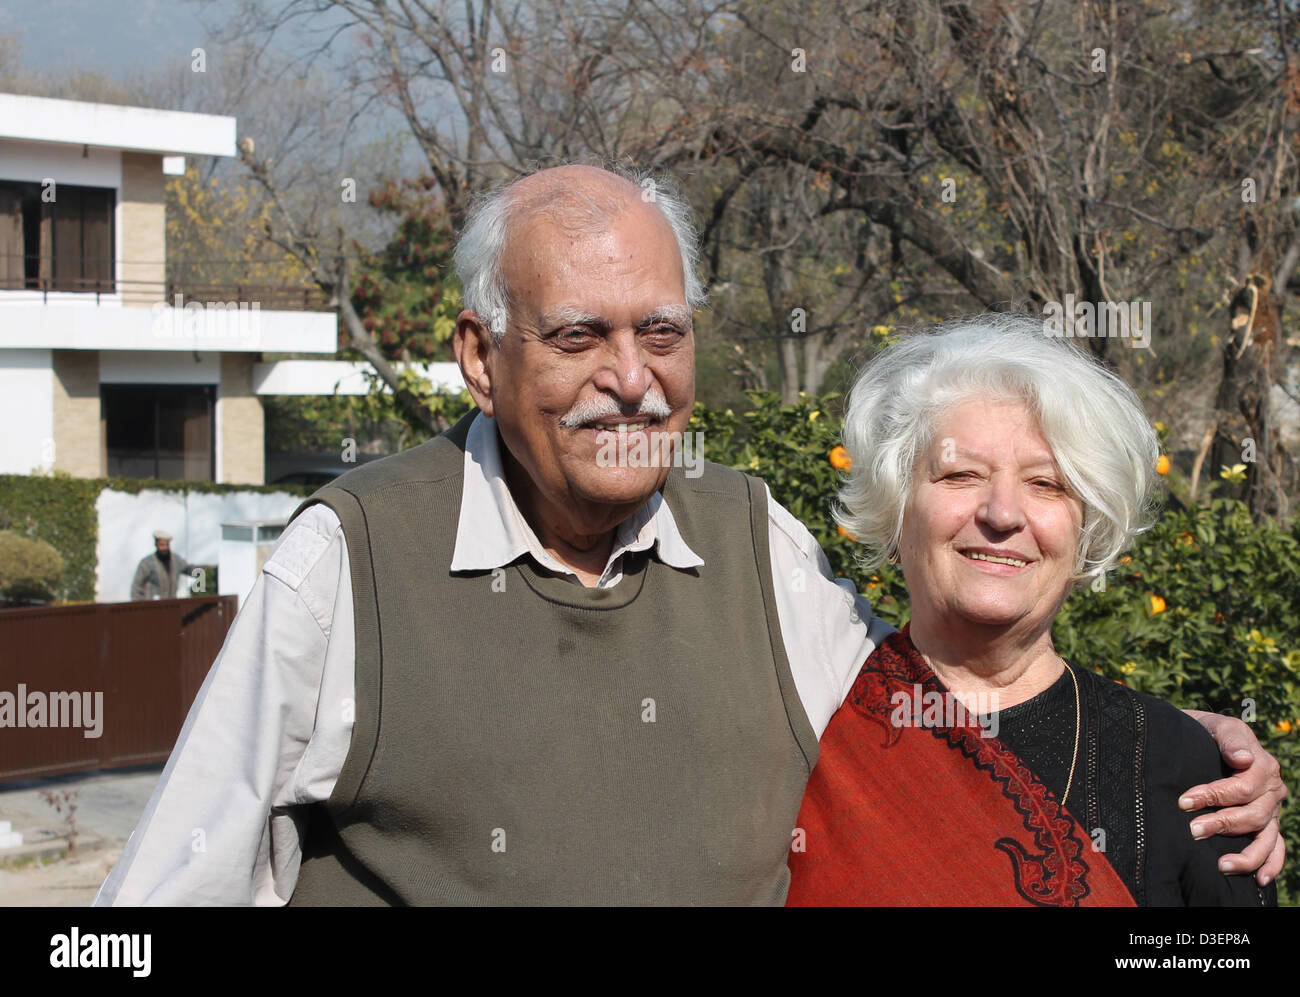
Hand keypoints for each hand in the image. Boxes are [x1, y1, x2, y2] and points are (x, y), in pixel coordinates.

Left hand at [1181, 709, 1285, 885]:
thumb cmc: (1207, 731)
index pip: (1243, 787)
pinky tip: (1260, 879)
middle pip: (1254, 814)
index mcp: (1262, 764)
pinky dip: (1271, 864)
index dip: (1214, 795)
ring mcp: (1272, 808)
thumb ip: (1230, 739)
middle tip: (1193, 831)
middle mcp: (1272, 788)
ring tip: (1222, 865)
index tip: (1184, 802)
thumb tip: (1243, 759)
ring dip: (1247, 854)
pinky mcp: (1268, 823)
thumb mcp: (1216, 726)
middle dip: (1222, 824)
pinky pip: (1276, 847)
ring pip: (1266, 836)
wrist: (1205, 736)